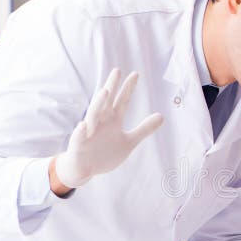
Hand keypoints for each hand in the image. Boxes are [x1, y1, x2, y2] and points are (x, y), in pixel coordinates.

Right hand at [55, 69, 163, 188]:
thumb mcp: (128, 142)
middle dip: (111, 87)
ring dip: (98, 103)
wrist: (85, 169)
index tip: (135, 74)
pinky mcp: (78, 144)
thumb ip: (144, 129)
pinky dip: (81, 131)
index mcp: (112, 120)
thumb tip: (162, 116)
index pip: (121, 101)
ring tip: (105, 92)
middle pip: (106, 102)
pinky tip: (83, 125)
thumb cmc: (104, 152)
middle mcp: (100, 122)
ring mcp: (88, 131)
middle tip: (117, 71)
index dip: (128, 88)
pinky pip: (79, 137)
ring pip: (92, 115)